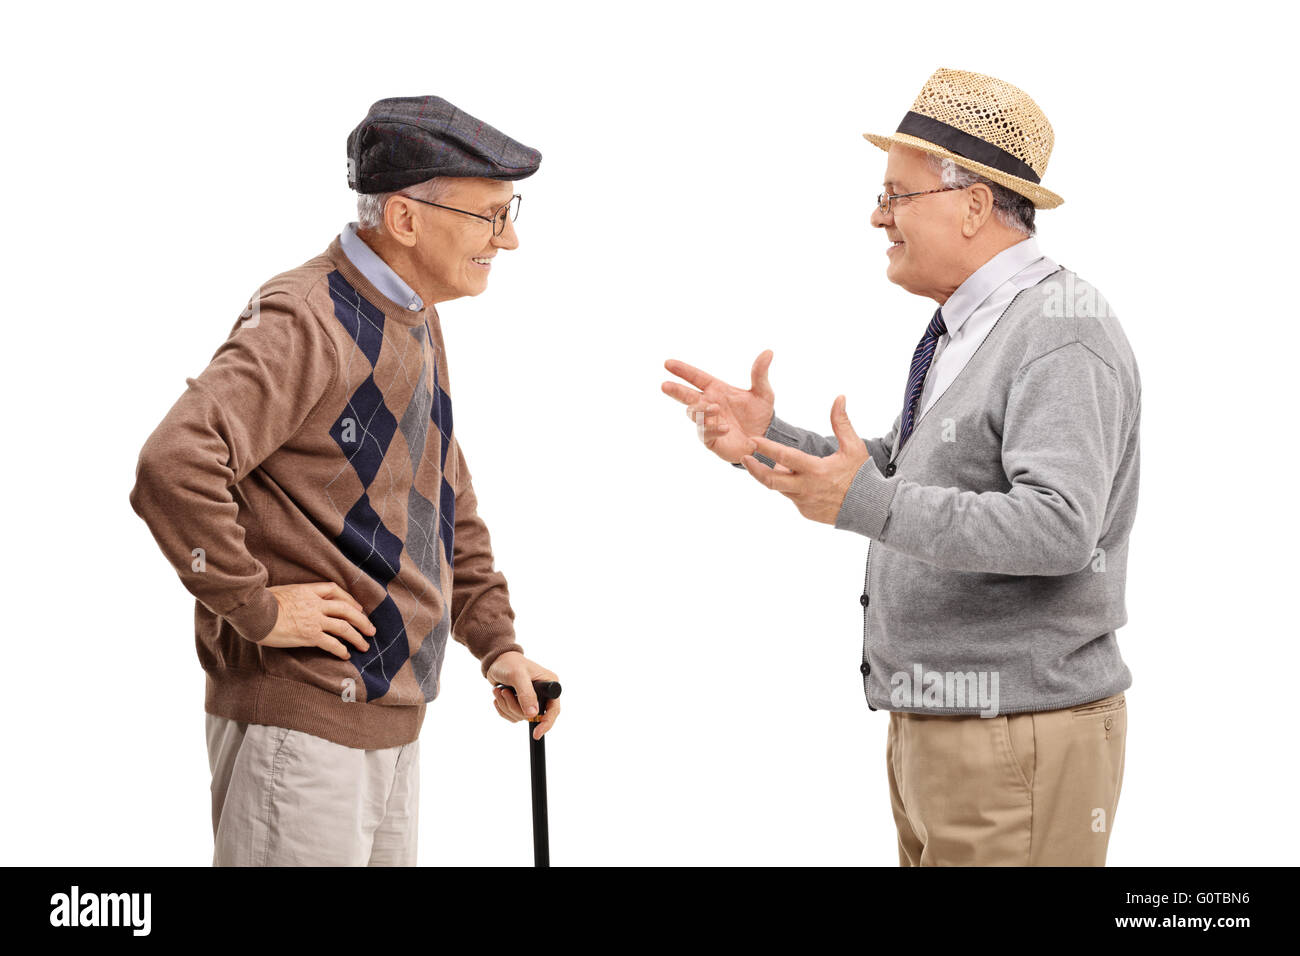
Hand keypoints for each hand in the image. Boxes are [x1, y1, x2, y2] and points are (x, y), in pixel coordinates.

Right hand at [262, 582, 375, 658]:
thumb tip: (295, 604)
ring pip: (344, 627)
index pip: (334, 590)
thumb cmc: (260, 603)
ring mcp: (314, 619)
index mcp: (308, 591)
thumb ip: (294, 597)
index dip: (349, 599)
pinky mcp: (310, 635)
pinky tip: (346, 655)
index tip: (357, 607)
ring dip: (357, 637)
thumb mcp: (281, 592)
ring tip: (365, 645)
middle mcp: (315, 604)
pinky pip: (332, 643)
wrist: (254, 612)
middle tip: (371, 629)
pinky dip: (341, 650)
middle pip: (346, 609)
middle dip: (361, 620)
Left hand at [487, 652, 561, 739]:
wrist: (496, 661)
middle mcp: (543, 694)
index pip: (554, 710)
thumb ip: (526, 694)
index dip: (547, 723)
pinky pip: (512, 717)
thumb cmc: (509, 663)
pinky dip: (503, 708)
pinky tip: (499, 695)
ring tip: (500, 690)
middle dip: (515, 707)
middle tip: (505, 692)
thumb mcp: (518, 675)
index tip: (537, 733)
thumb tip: (533, 714)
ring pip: (521, 717)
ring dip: (506, 705)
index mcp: (549, 684)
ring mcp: (532, 700)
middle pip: (534, 716)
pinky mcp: (521, 704)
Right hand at [662, 350, 775, 462]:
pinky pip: (706, 433)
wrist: (766, 438)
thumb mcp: (763, 392)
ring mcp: (708, 422)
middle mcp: (709, 405)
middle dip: (675, 390)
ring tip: (715, 408)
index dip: (682, 370)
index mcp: (716, 390)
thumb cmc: (761, 414)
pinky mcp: (711, 439)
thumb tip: (768, 352)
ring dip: (702, 410)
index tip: (668, 363)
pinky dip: (713, 429)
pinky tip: (725, 427)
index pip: (696, 378)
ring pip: (695, 414)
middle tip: (665, 385)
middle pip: (686, 396)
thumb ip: (760, 373)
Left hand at [741, 395, 870, 524]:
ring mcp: (804, 502)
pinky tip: (794, 477)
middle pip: (771, 480)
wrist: (869, 508)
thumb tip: (839, 397)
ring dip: (773, 475)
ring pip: (780, 488)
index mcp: (816, 470)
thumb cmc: (861, 475)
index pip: (785, 457)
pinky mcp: (805, 512)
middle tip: (744, 458)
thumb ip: (842, 423)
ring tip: (771, 463)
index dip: (767, 448)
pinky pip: (791, 497)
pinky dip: (789, 486)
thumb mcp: (853, 447)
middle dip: (754, 469)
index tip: (752, 440)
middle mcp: (806, 488)